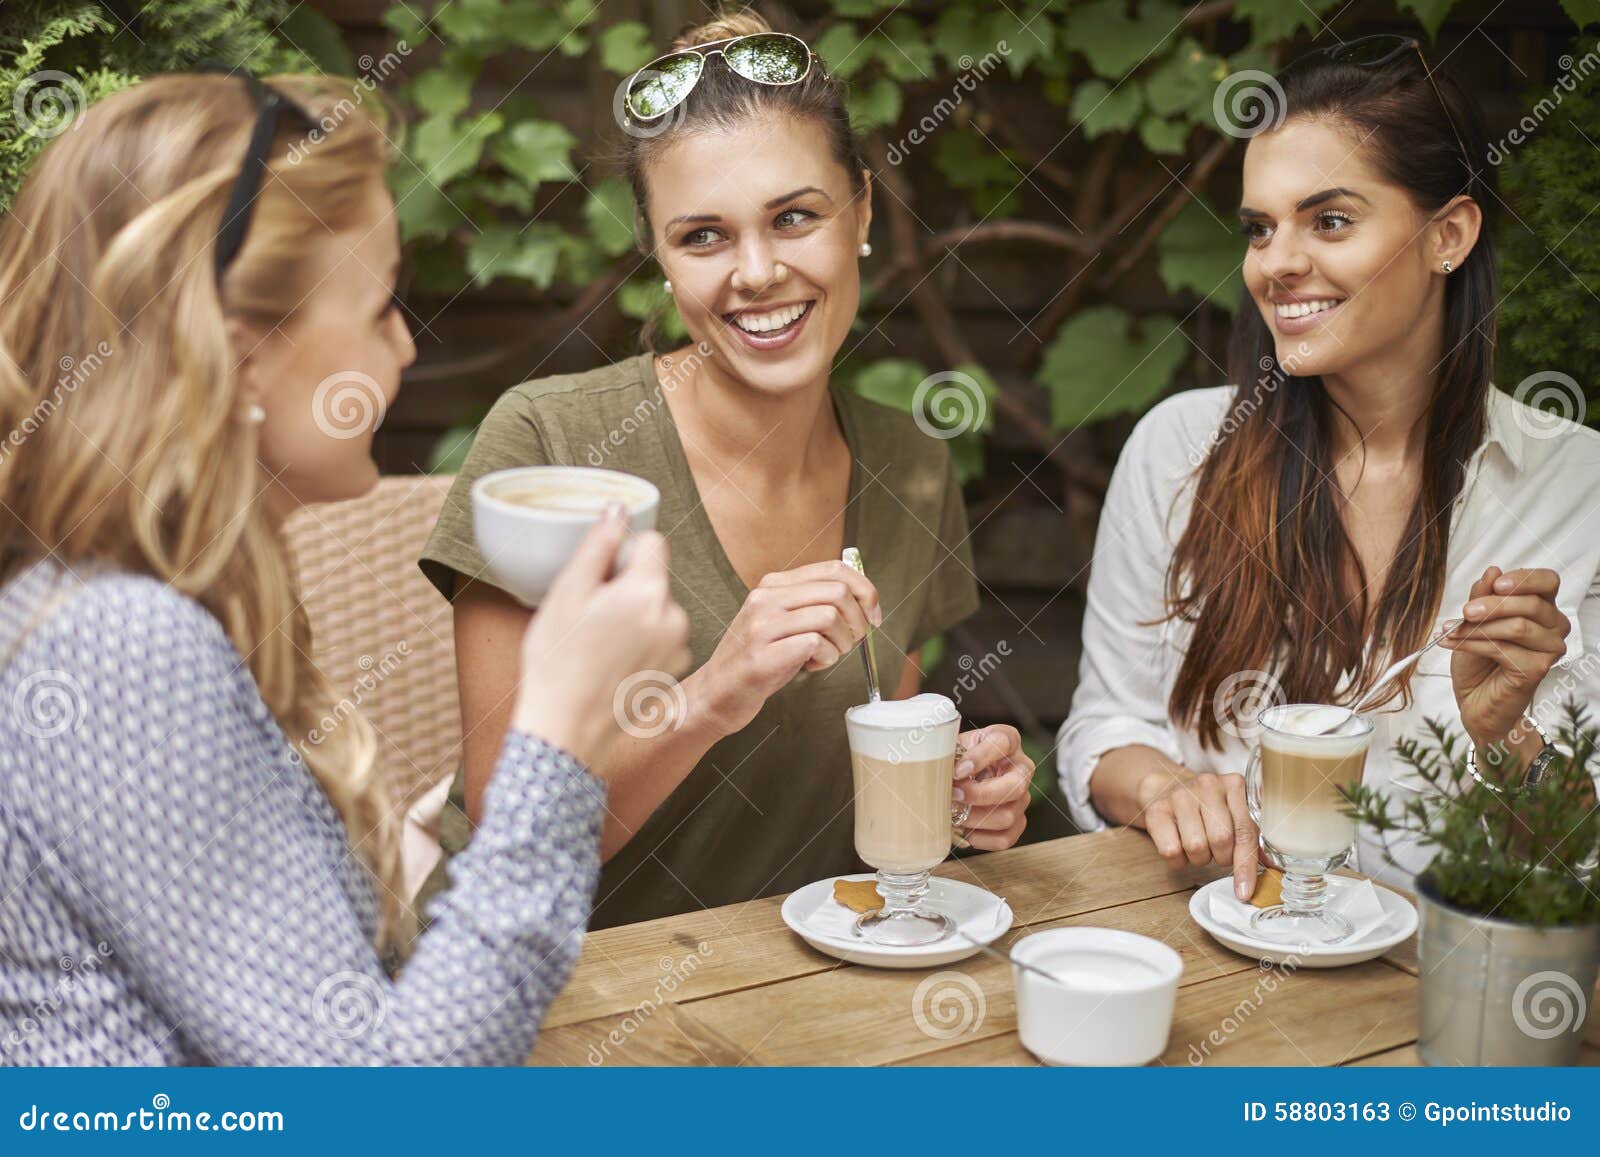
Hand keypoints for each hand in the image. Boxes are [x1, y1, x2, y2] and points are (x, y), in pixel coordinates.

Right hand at [512, 507, 691, 770]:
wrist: (566, 730)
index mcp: (649, 591)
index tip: (598, 576)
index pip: (653, 542)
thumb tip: (618, 509)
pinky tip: (609, 665)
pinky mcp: (672, 672)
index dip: (622, 552)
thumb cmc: (558, 662)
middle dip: (625, 588)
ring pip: (656, 611)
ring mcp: (677, 648)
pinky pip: (659, 641)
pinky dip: (640, 645)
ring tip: (596, 646)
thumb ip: (598, 543)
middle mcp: (674, 617)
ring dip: (633, 617)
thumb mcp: (567, 592)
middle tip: (588, 617)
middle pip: (653, 579)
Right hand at [692, 561, 882, 734]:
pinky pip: (816, 644)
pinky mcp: (763, 654)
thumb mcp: (783, 620)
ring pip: (830, 617)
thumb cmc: (760, 658)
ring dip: (843, 643)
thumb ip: (813, 603)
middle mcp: (766, 598)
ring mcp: (762, 625)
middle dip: (858, 620)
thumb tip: (863, 596)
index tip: (873, 615)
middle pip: (837, 592)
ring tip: (828, 656)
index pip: (834, 568)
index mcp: (773, 585)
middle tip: (853, 641)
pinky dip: (826, 659)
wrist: (718, 692)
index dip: (865, 589)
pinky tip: (812, 666)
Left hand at [952, 725, 1032, 850]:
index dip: (980, 758)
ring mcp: (1023, 796)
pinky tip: (964, 829)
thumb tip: (935, 770)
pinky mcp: (1018, 820)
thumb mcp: (954, 743)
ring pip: (1008, 816)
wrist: (963, 772)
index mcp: (1007, 739)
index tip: (957, 771)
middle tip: (953, 795)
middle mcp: (1022, 768)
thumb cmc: (958, 755)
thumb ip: (948, 751)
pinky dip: (981, 838)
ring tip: (953, 813)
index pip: (1002, 743)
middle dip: (980, 795)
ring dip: (975, 818)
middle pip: (1015, 787)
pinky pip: (1006, 838)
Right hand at [1136, 767, 1258, 900]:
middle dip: (1220, 857)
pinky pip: (1171, 851)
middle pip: (1221, 840)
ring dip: (1199, 858)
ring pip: (1196, 847)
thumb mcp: (1235, 813)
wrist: (1167, 787)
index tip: (1244, 891)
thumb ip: (1254, 837)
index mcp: (1235, 785)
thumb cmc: (1208, 807)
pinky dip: (1178, 860)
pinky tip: (1180, 845)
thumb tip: (1278, 868)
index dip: (1245, 865)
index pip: (1245, 831)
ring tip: (1198, 845)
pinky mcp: (1157, 809)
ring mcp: (1180, 795)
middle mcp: (1208, 785)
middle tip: (1217, 851)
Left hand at [1442, 565, 1569, 750]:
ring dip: (1478, 627)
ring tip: (1450, 631)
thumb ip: (1482, 596)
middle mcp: (1553, 627)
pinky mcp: (1537, 669)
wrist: (1474, 699)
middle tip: (1464, 612)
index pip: (1548, 581)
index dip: (1524, 579)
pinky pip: (1503, 648)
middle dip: (1492, 605)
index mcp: (1542, 608)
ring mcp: (1549, 650)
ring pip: (1518, 626)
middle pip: (1531, 604)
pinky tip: (1452, 644)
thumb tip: (1492, 571)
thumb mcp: (1473, 620)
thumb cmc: (1478, 660)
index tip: (1495, 584)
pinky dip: (1473, 644)